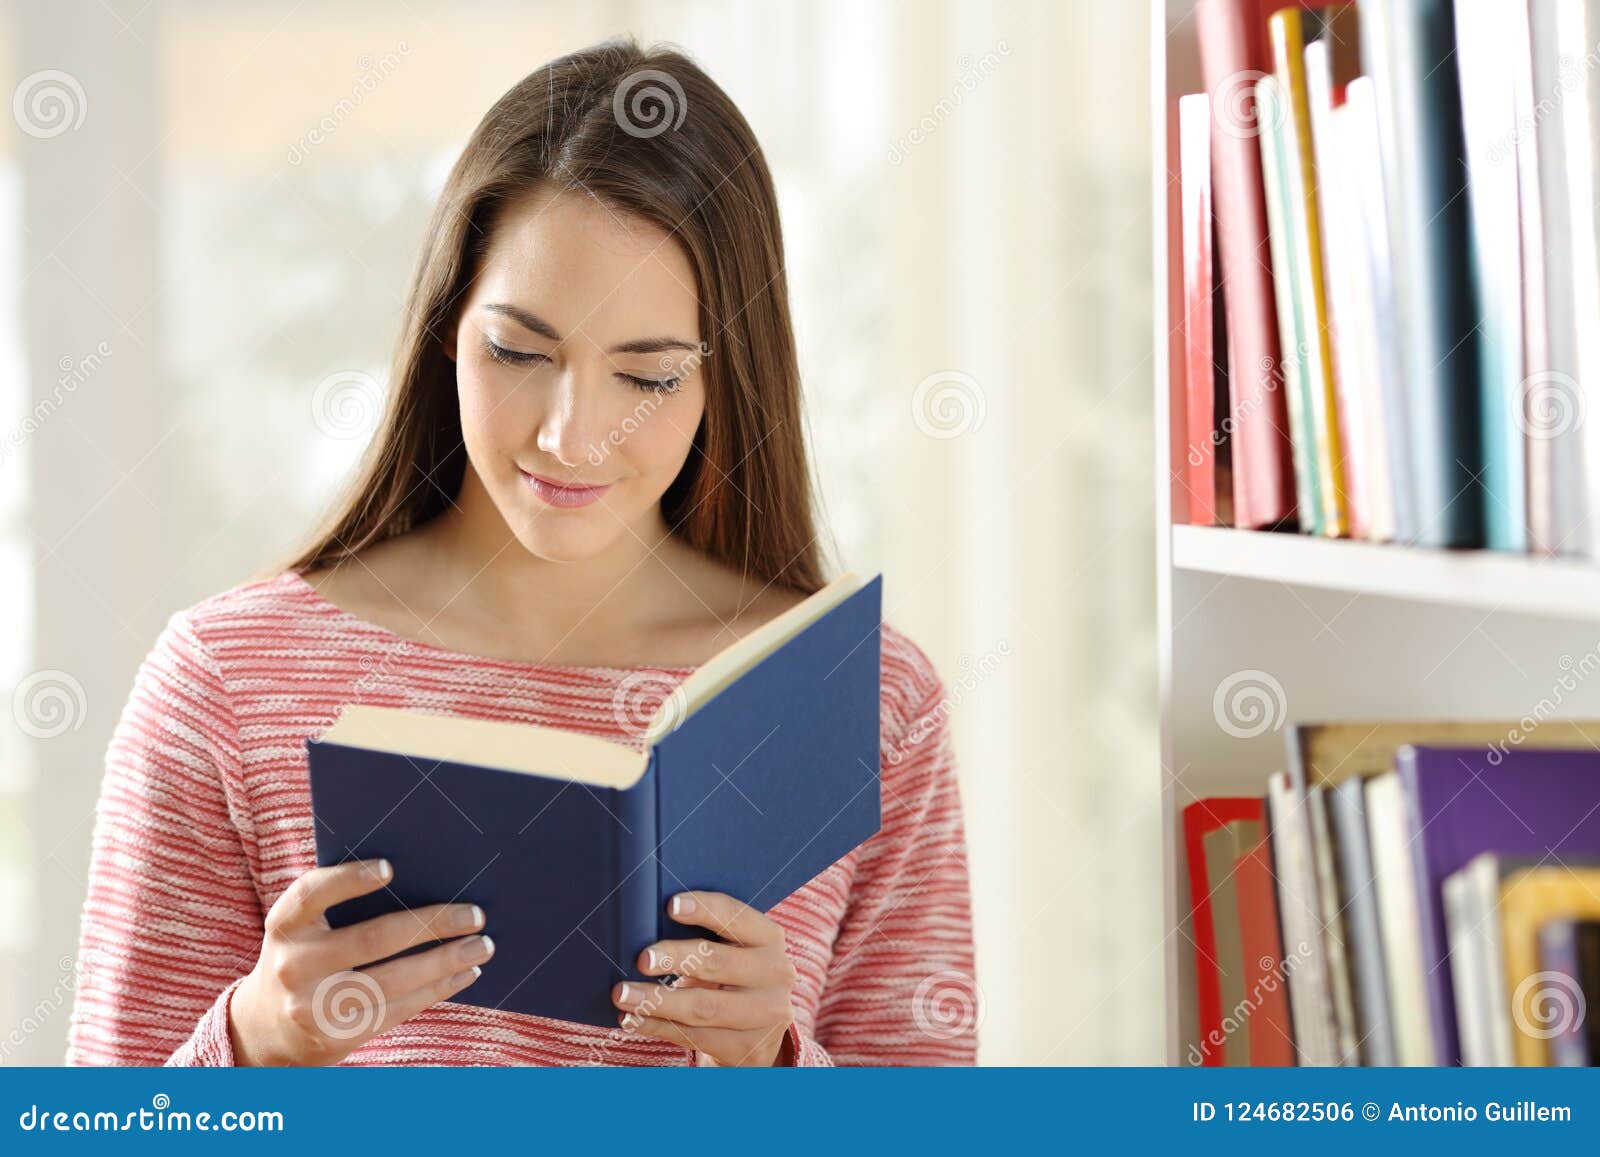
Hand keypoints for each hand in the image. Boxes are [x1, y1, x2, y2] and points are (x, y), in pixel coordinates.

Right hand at [228, 858, 494, 1065]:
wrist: (267, 1030)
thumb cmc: (307, 957)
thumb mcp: (305, 929)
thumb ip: (342, 906)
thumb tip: (426, 879)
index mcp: (284, 925)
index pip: (311, 894)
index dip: (349, 880)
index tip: (391, 868)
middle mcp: (293, 966)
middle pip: (372, 939)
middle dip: (432, 924)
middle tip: (475, 914)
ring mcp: (313, 1007)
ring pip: (394, 979)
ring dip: (446, 961)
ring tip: (482, 945)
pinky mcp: (337, 1038)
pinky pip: (398, 1009)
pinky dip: (438, 988)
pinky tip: (464, 973)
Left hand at [611, 891, 796, 1065]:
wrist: (760, 1030)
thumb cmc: (732, 975)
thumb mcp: (732, 950)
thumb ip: (705, 935)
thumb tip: (645, 924)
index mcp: (770, 938)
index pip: (736, 917)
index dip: (704, 909)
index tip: (670, 906)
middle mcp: (776, 973)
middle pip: (719, 963)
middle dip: (676, 958)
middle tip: (642, 958)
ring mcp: (767, 1015)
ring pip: (704, 1007)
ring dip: (657, 1001)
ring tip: (623, 995)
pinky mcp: (750, 1049)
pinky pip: (696, 1038)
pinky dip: (658, 1027)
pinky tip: (632, 1019)